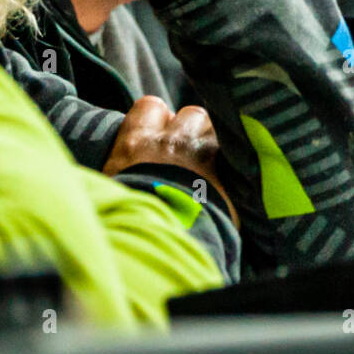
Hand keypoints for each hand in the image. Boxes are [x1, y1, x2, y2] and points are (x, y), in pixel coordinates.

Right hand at [103, 97, 235, 224]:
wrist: (158, 246)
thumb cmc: (127, 224)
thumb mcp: (110, 192)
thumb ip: (120, 171)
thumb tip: (121, 173)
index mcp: (137, 144)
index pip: (150, 106)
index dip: (158, 118)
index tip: (160, 133)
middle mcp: (173, 141)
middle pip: (192, 114)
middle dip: (194, 130)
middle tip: (192, 154)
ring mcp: (206, 155)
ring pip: (220, 131)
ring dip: (219, 146)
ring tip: (217, 168)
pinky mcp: (232, 174)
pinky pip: (243, 155)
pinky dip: (240, 166)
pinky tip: (237, 180)